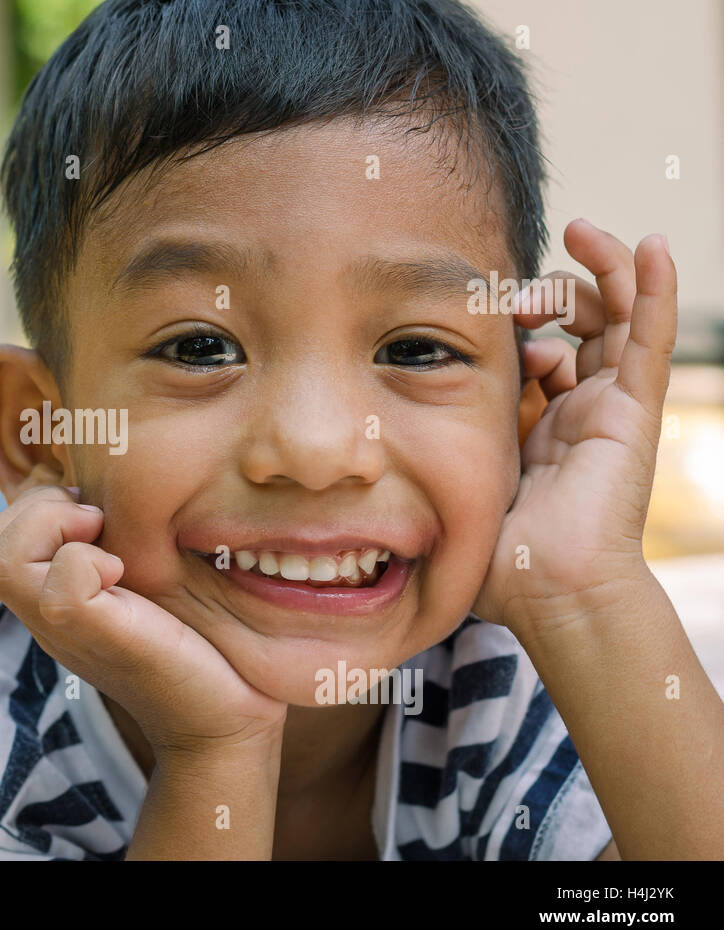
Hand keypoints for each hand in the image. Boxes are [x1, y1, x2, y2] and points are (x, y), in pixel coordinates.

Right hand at [0, 481, 287, 760]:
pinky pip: (57, 588)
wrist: (224, 718)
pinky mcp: (94, 638)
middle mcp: (44, 613)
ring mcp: (61, 629)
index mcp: (50, 596)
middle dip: (37, 507)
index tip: (96, 512)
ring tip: (105, 539)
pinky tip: (124, 574)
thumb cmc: (195, 643)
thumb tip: (108, 490)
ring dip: (52, 528)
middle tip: (97, 521)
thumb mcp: (143, 579)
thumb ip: (116, 543)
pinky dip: (88, 563)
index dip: (35, 504)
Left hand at [474, 219, 676, 636]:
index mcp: (536, 427)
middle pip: (576, 327)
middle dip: (548, 294)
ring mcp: (609, 406)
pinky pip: (650, 336)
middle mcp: (576, 410)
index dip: (510, 327)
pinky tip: (650, 244)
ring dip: (594, 274)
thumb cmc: (499, 560)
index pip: (532, 353)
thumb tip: (376, 443)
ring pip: (615, 320)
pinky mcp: (635, 408)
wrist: (548, 591)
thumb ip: (434, 458)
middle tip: (515, 292)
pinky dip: (654, 288)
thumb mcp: (456, 488)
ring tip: (577, 236)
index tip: (475, 315)